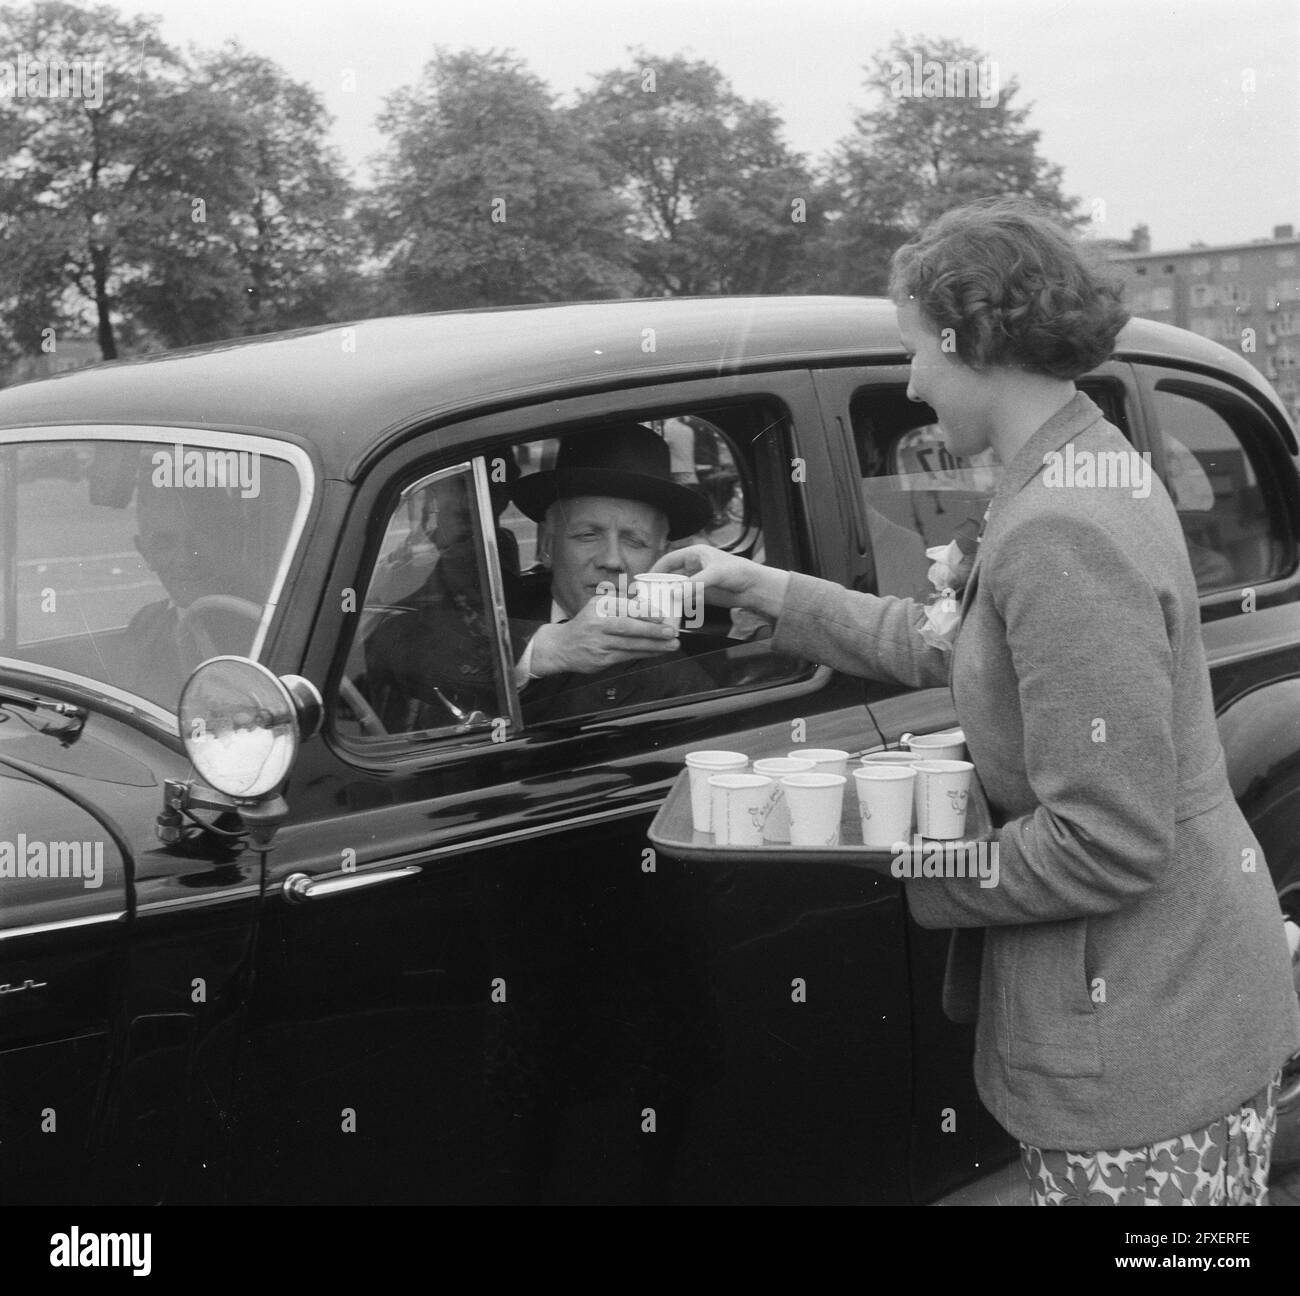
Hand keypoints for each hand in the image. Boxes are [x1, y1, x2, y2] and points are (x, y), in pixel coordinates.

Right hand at [527, 597, 680, 676]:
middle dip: (651, 630)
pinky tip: (658, 652)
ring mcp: (599, 642)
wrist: (562, 646)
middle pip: (627, 626)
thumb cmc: (587, 624)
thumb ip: (621, 603)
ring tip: (672, 644)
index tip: (662, 615)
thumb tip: (649, 601)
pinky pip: (627, 656)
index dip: (644, 612)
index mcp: (599, 606)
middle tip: (671, 631)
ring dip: (654, 645)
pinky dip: (644, 654)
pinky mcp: (601, 659)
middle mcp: (597, 623)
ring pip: (630, 644)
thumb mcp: (599, 606)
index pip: (624, 607)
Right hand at [650, 545, 789, 620]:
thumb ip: (694, 584)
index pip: (669, 560)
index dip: (656, 569)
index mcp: (695, 554)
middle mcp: (694, 567)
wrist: (756, 588)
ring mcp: (698, 581)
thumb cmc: (740, 572)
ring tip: (657, 606)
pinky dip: (678, 605)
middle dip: (660, 586)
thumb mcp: (714, 575)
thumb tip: (674, 593)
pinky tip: (672, 612)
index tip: (644, 579)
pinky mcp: (702, 594)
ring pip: (677, 589)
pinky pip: (685, 599)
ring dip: (668, 597)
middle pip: (670, 576)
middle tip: (647, 596)